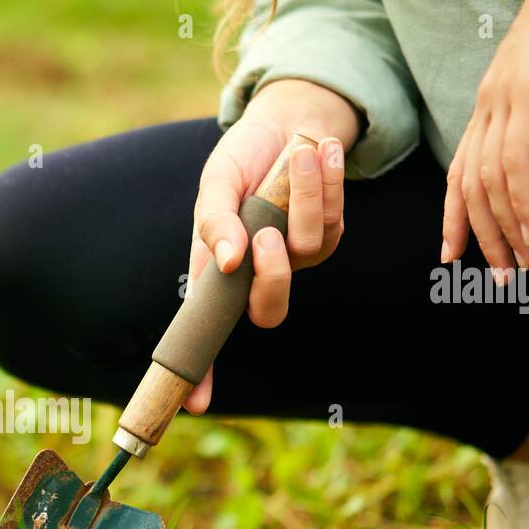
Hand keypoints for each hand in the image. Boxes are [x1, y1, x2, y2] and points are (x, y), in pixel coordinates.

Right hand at [186, 78, 358, 413]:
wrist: (284, 123)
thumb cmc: (240, 162)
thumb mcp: (215, 185)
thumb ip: (214, 222)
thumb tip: (228, 260)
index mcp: (220, 275)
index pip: (207, 334)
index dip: (200, 374)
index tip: (195, 405)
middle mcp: (257, 277)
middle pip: (270, 310)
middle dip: (274, 274)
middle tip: (265, 234)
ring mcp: (296, 261)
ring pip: (308, 249)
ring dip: (305, 196)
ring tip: (299, 152)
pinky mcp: (329, 237)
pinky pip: (334, 222)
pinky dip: (328, 183)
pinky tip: (320, 152)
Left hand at [442, 0, 528, 272]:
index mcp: (487, 115)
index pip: (459, 176)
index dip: (454, 219)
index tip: (452, 255)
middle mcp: (484, 113)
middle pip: (470, 190)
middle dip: (484, 239)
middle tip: (500, 278)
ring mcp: (500, 105)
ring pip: (490, 183)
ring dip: (507, 231)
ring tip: (524, 264)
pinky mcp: (525, 98)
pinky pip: (516, 163)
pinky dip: (522, 202)